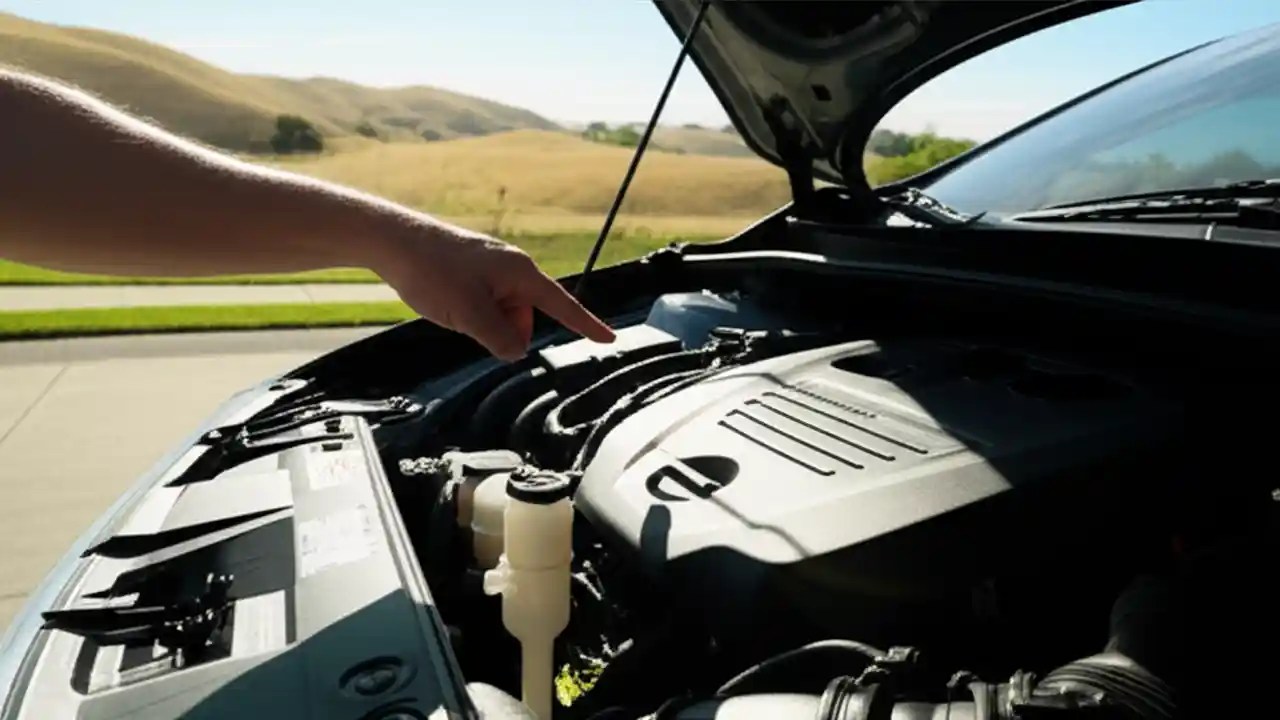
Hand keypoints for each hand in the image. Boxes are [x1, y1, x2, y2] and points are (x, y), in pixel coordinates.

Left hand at [372, 221, 614, 360]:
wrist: (393, 240)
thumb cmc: (433, 271)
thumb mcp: (469, 314)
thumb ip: (499, 338)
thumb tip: (517, 350)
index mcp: (521, 273)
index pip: (562, 305)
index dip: (586, 325)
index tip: (609, 339)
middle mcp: (512, 267)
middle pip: (524, 317)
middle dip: (502, 330)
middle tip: (468, 321)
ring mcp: (491, 268)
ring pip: (501, 313)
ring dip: (482, 322)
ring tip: (451, 306)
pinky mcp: (472, 271)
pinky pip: (484, 303)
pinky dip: (470, 312)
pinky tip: (445, 301)